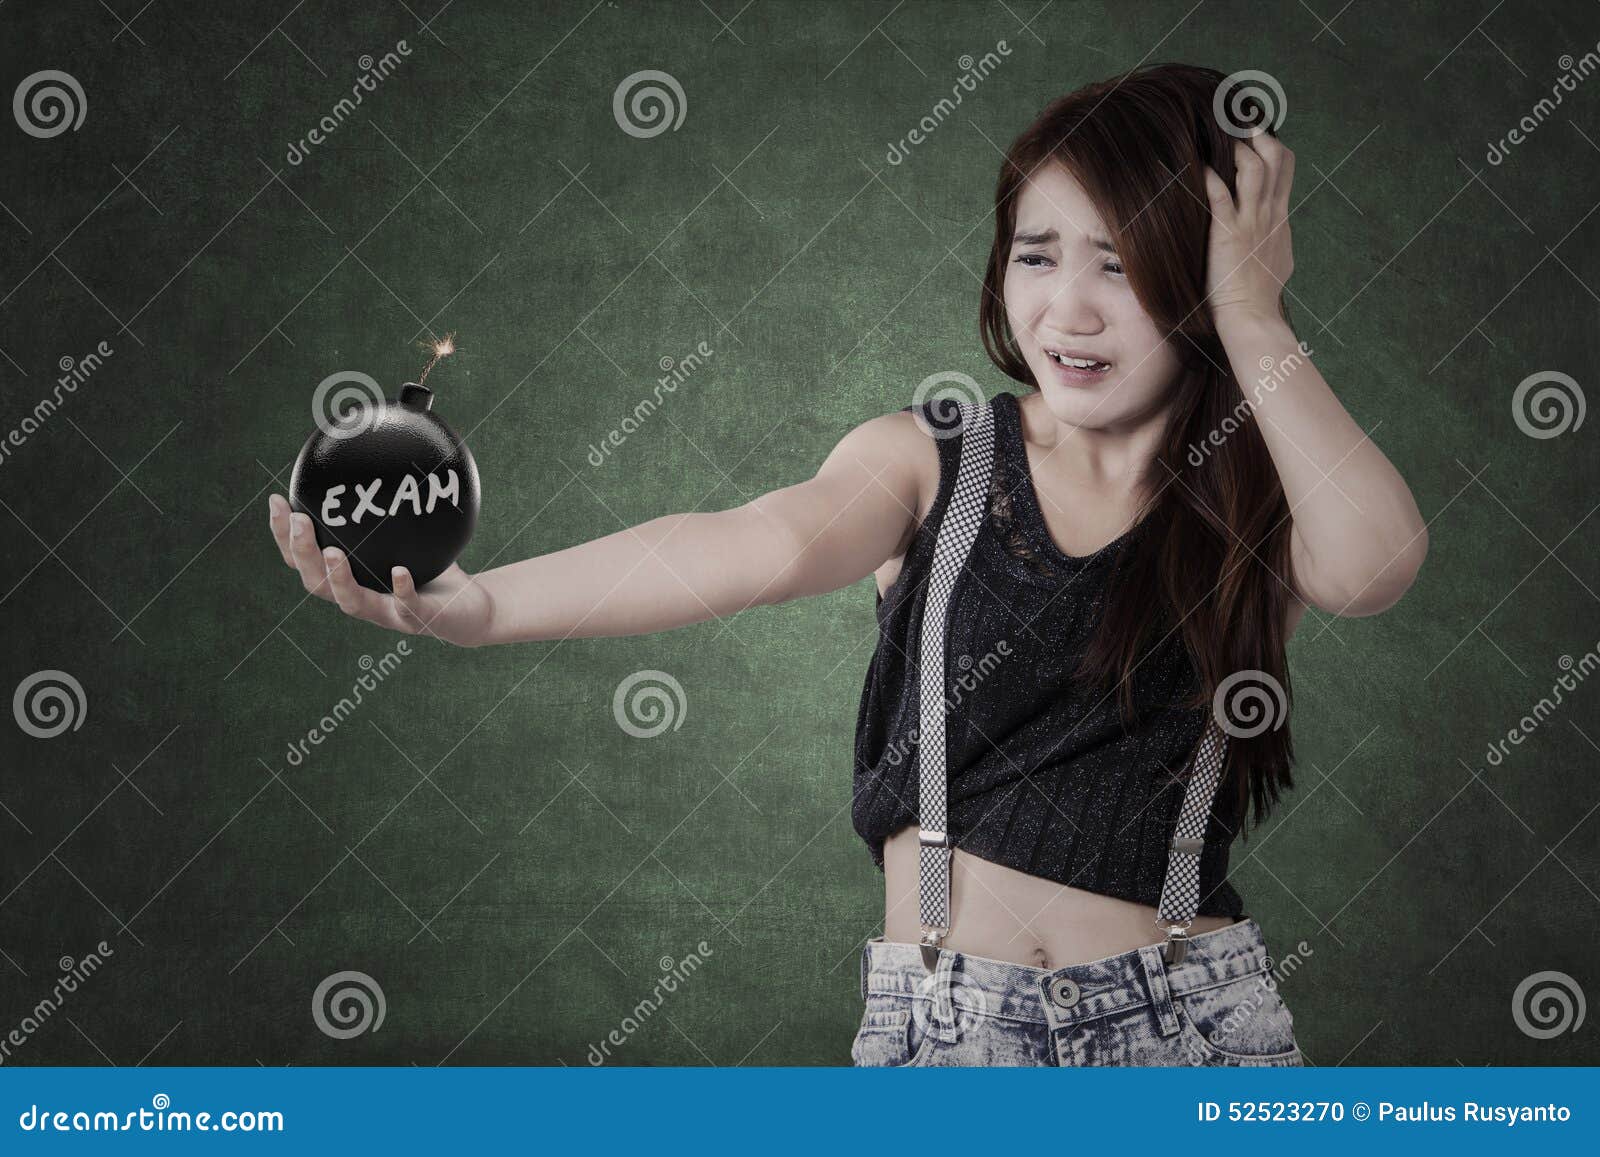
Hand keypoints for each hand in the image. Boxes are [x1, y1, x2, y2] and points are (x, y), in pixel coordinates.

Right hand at [268, 493, 493, 646]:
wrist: (470, 610)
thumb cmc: (437, 569)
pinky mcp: (419, 621)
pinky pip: (407, 607)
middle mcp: (362, 599)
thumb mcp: (413, 531)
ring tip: (331, 551)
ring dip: (338, 578)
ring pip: (353, 603)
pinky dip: (401, 591)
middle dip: (302, 553)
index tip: (276, 500)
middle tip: (299, 521)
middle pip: (316, 583)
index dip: (283, 536)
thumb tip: (386, 447)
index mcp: (350, 578)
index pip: (305, 561)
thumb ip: (393, 502)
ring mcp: (388, 614)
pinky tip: (399, 571)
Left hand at [1203, 132, 1294, 326]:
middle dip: (1258, 134)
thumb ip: (1276, 238)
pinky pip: (1220, 195)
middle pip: (1275, 158)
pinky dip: (1208, 177)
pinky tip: (1197, 166)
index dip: (1271, 143)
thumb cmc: (1261, 295)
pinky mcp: (1228, 234)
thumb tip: (1276, 234)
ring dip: (1236, 150)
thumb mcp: (1278, 259)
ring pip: (1253, 168)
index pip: (1284, 167)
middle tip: (1237, 121)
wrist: (1253, 317)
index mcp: (1280, 217)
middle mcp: (1269, 213)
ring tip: (1218, 140)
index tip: (1255, 132)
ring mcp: (1251, 222)